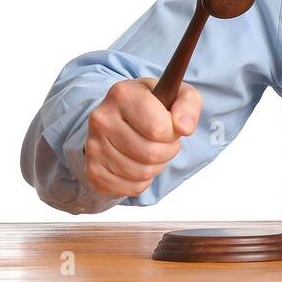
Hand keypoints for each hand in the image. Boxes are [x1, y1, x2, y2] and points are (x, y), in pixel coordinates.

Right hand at [83, 77, 201, 196]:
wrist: (119, 118)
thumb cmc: (151, 105)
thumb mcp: (175, 94)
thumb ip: (188, 104)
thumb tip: (184, 127)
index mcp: (122, 94)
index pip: (159, 128)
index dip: (173, 132)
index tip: (170, 126)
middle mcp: (102, 119)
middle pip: (151, 153)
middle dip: (168, 151)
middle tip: (164, 141)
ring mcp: (94, 146)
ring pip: (142, 173)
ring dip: (157, 166)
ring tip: (152, 150)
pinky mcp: (93, 171)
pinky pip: (132, 187)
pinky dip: (143, 180)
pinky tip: (138, 163)